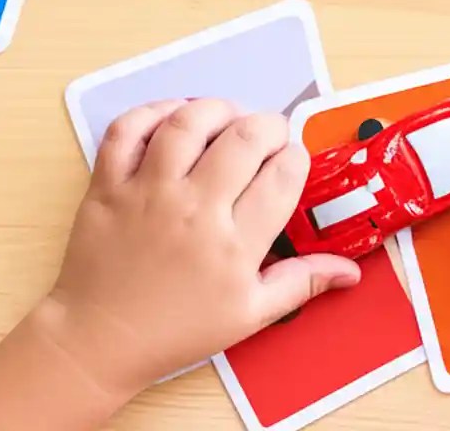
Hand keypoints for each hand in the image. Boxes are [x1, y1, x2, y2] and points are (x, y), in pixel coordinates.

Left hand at [38, 99, 360, 400]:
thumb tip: (349, 271)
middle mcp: (195, 211)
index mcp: (235, 246)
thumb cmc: (175, 331)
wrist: (100, 340)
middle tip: (268, 134)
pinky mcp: (109, 186)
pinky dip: (153, 113)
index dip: (295, 157)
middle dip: (268, 125)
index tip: (291, 162)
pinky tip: (174, 119)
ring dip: (217, 110)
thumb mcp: (249, 316)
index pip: (282, 176)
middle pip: (244, 138)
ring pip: (189, 123)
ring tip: (227, 118)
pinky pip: (128, 130)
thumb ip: (301, 283)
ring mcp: (148, 194)